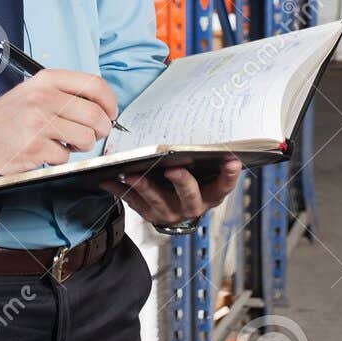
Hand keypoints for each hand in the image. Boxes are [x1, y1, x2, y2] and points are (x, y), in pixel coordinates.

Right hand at [0, 69, 117, 174]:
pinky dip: (60, 157)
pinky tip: (46, 150)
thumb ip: (67, 92)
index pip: (95, 85)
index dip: (110, 102)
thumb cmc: (11, 113)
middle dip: (102, 129)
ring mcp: (39, 124)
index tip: (110, 112)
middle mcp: (44, 99)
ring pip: (85, 138)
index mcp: (48, 80)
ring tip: (66, 141)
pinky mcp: (35, 148)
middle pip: (95, 115)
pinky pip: (65, 157)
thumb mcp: (37, 89)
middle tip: (96, 133)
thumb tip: (103, 106)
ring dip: (81, 145)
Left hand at [100, 156, 241, 226]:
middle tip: (174, 169)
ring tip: (131, 173)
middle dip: (182, 182)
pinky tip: (109, 178)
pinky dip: (120, 189)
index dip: (229, 176)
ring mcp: (169, 213)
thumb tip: (202, 126)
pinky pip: (133, 202)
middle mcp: (192, 207)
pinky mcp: (149, 214)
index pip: (224, 187)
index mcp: (210, 196)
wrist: (176, 210)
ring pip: (157, 200)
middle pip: (189, 196)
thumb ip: (204, 159)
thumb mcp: (204, 174)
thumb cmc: (192, 183)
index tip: (232, 161)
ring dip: (144, 187)